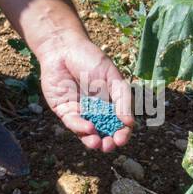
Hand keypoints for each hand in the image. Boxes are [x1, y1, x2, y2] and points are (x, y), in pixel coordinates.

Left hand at [34, 28, 133, 151]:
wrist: (63, 48)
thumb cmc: (90, 59)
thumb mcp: (112, 78)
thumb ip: (122, 99)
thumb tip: (129, 122)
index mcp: (110, 104)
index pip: (118, 124)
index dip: (122, 133)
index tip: (122, 137)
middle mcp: (95, 111)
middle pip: (103, 132)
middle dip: (108, 141)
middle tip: (111, 145)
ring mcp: (79, 112)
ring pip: (87, 132)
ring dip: (94, 141)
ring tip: (99, 144)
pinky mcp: (64, 110)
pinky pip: (73, 123)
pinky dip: (81, 128)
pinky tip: (89, 129)